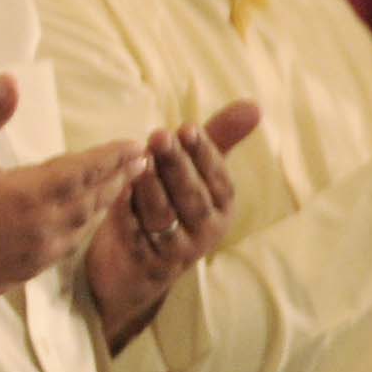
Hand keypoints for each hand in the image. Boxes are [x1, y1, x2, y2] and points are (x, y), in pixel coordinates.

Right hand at [0, 73, 140, 310]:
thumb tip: (12, 80)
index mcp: (25, 194)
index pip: (84, 170)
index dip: (112, 156)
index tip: (136, 144)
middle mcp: (40, 228)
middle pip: (91, 199)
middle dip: (116, 177)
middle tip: (139, 160)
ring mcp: (34, 255)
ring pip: (81, 226)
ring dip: (101, 203)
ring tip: (116, 185)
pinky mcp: (23, 273)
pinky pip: (64, 248)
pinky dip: (79, 228)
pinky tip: (78, 220)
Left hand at [81, 100, 263, 346]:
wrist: (138, 265)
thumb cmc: (172, 204)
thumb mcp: (195, 173)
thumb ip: (218, 139)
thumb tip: (254, 105)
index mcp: (221, 207)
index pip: (219, 180)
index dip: (205, 154)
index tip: (187, 128)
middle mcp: (205, 231)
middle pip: (193, 198)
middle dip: (177, 166)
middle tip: (158, 136)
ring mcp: (176, 251)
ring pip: (165, 218)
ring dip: (152, 189)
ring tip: (139, 164)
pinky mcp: (145, 264)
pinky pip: (136, 238)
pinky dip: (127, 215)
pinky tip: (116, 192)